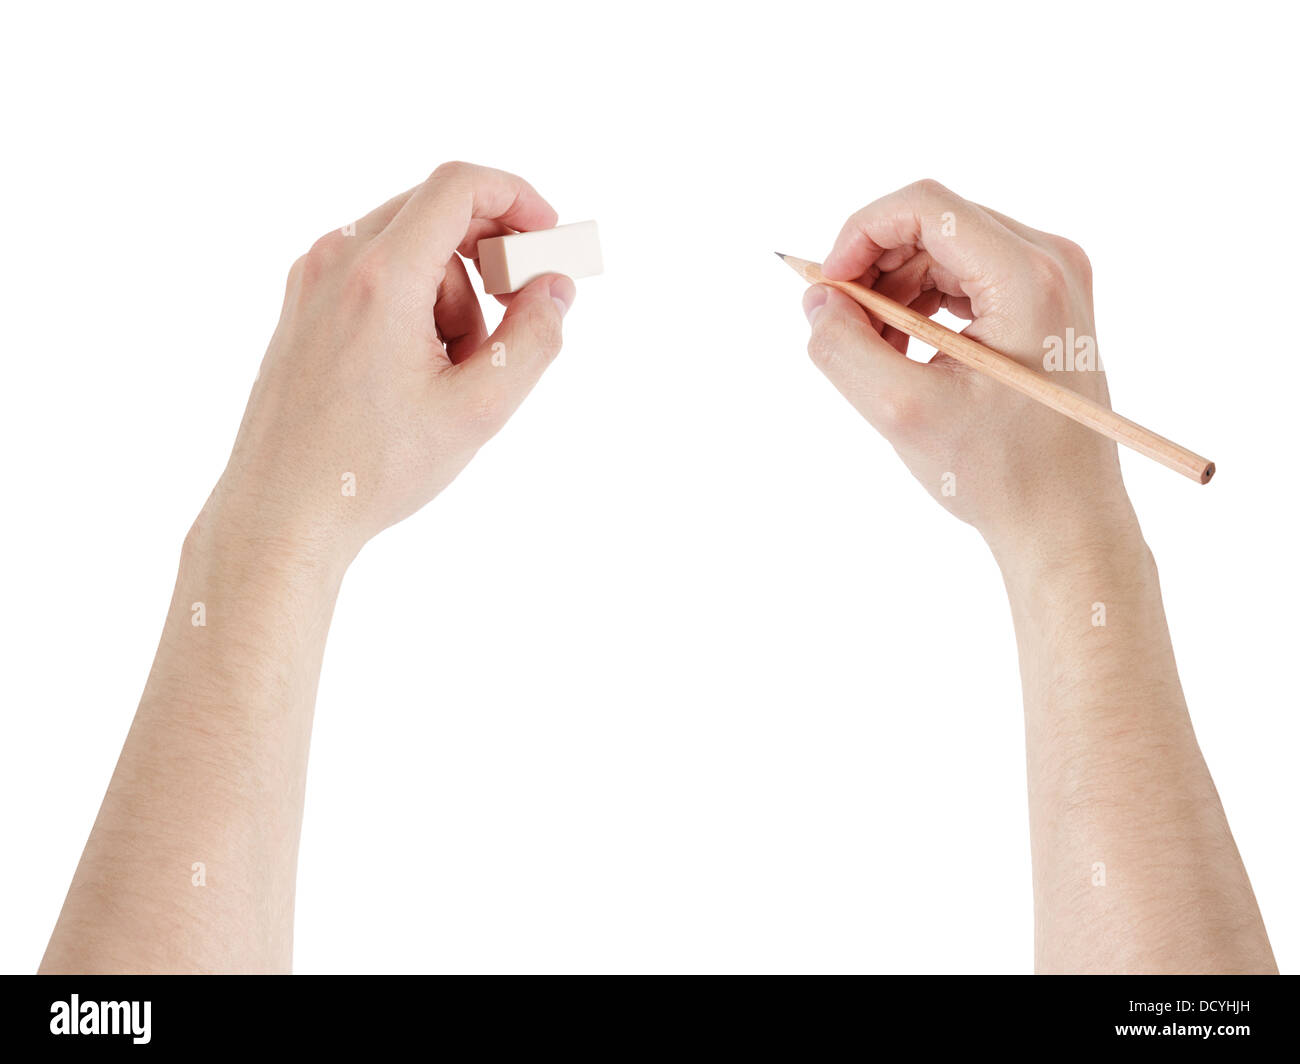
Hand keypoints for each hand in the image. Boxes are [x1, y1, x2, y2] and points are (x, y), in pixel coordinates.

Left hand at [199, 161, 575, 570]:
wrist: (283, 511)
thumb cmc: (372, 468)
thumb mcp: (477, 409)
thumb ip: (533, 340)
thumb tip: (555, 288)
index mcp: (380, 276)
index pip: (459, 186)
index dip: (517, 198)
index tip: (549, 237)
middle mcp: (337, 261)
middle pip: (437, 212)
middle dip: (490, 257)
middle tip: (519, 313)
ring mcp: (312, 280)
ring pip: (410, 247)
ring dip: (452, 293)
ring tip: (452, 373)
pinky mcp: (304, 304)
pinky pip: (377, 273)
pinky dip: (416, 303)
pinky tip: (419, 369)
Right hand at [805, 180, 1135, 560]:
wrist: (1066, 519)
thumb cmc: (1000, 474)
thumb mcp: (905, 414)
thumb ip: (846, 349)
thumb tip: (817, 301)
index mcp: (1026, 277)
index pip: (924, 206)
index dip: (860, 235)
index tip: (828, 289)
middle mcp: (1049, 262)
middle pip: (932, 224)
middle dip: (873, 269)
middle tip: (842, 329)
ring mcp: (1052, 280)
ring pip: (943, 250)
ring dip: (894, 291)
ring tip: (874, 353)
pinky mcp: (1043, 303)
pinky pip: (964, 277)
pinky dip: (921, 306)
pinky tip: (904, 354)